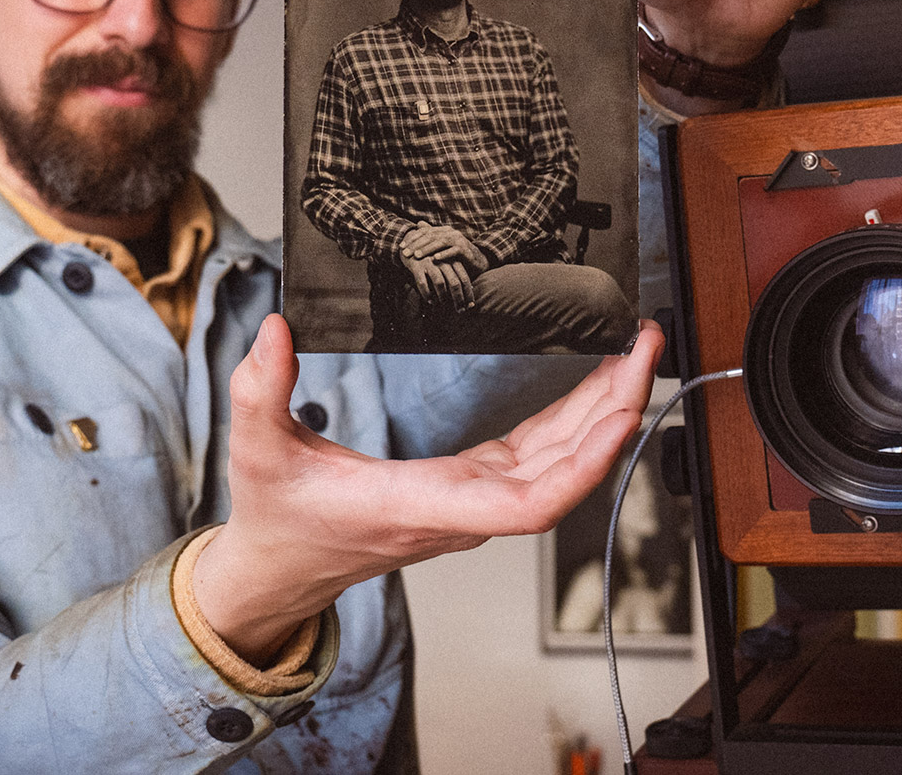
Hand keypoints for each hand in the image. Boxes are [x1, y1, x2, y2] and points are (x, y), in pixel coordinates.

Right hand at [189, 315, 662, 660]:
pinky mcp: (472, 486)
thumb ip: (260, 391)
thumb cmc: (279, 518)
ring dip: (604, 412)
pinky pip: (541, 457)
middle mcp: (461, 508)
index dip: (584, 464)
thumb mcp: (256, 451)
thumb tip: (276, 331)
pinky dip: (576, 420)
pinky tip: (598, 384)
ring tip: (636, 352)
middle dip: (614, 412)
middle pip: (564, 474)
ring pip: (560, 464)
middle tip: (645, 348)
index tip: (619, 413)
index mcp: (420, 503)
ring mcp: (472, 501)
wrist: (283, 568)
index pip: (528, 505)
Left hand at [401, 223, 490, 273]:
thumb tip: (419, 223)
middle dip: (416, 245)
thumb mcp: (443, 244)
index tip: (401, 247)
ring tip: (417, 256)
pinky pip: (453, 251)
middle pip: (430, 236)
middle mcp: (450, 232)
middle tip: (405, 253)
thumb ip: (432, 234)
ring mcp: (458, 240)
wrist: (477, 261)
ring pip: (440, 243)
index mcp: (443, 230)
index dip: (412, 239)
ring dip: (427, 249)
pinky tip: (435, 259)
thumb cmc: (457, 254)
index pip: (425, 232)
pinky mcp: (465, 249)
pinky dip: (444, 254)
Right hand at [401, 251, 473, 307]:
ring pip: (440, 283)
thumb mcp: (446, 264)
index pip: (464, 278)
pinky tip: (430, 301)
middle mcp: (443, 261)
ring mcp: (430, 263)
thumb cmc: (432, 259)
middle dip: (459, 299)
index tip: (470, 306)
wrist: (411, 245)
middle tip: (460, 311)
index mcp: (453, 260)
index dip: (468, 293)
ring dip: (443, 297)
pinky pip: (423, 283)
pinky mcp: (417, 266)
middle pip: (455, 283)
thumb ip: (456, 275)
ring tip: (443, 305)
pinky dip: (427, 294)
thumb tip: (471, 290)